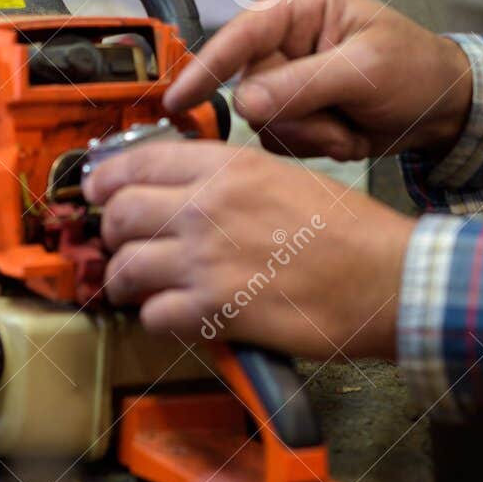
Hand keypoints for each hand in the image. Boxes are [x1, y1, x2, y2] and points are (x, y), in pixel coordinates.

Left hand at [81, 138, 414, 357]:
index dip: (105, 180)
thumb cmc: (350, 230)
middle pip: (118, 213)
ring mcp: (207, 260)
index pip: (137, 161)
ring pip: (125, 268)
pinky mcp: (215, 311)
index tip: (98, 192)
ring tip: (143, 287)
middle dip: (112, 232)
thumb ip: (230, 179)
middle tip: (121, 243)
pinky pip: (153, 317)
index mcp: (228, 167)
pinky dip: (157, 319)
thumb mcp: (285, 175)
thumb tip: (187, 192)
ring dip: (128, 281)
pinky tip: (177, 314)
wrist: (384, 276)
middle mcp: (208, 208)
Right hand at [163, 0, 472, 164]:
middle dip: (295, 112)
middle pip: (248, 88)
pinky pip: (277, 140)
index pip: (239, 35)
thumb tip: (246, 101)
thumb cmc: (415, 68)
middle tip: (339, 114)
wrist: (443, 107)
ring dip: (309, 132)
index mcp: (299, 3)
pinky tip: (344, 130)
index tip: (177, 100)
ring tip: (349, 119)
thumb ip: (304, 84)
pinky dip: (314, 144)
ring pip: (261, 121)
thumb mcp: (365, 70)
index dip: (206, 68)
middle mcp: (283, 37)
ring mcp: (284, 76)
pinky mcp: (291, 109)